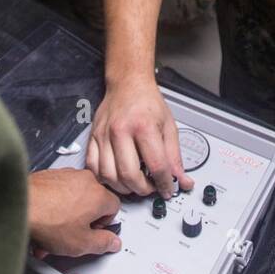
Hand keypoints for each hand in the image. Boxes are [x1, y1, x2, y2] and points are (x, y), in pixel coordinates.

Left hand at [27, 168, 121, 259]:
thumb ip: (102, 243)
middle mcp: (85, 180)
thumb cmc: (47, 220)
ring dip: (66, 215)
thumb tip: (112, 241)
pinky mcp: (50, 175)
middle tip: (72, 235)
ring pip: (74, 198)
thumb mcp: (81, 243)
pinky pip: (58, 192)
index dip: (104, 224)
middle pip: (92, 203)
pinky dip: (54, 206)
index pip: (114, 208)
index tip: (94, 232)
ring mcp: (66, 175)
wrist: (20, 204)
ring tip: (52, 232)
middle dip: (83, 221)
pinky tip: (44, 221)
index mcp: (99, 195)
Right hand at [86, 75, 193, 197]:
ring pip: (108, 175)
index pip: (156, 165)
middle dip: (143, 190)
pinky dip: (104, 178)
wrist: (128, 84)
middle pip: (129, 174)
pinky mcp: (93, 137)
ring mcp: (104, 134)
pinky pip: (92, 166)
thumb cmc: (147, 102)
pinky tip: (115, 177)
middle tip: (150, 188)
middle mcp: (121, 130)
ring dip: (123, 188)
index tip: (167, 190)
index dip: (164, 184)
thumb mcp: (169, 126)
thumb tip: (182, 181)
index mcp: (144, 126)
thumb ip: (175, 157)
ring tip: (134, 184)